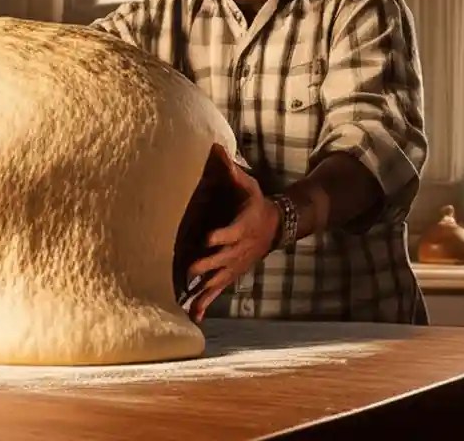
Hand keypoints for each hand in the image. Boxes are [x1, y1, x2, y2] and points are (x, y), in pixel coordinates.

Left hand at [183, 146, 280, 322]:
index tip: (208, 238)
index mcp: (240, 227)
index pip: (230, 232)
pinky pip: (216, 292)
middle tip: (190, 270)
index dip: (220, 235)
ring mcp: (233, 265)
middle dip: (206, 265)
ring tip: (189, 304)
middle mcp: (237, 250)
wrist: (274, 227)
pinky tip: (193, 318)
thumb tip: (217, 146)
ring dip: (203, 291)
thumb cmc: (254, 203)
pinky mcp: (229, 275)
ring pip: (217, 280)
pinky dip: (205, 304)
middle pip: (221, 259)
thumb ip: (231, 170)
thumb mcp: (248, 185)